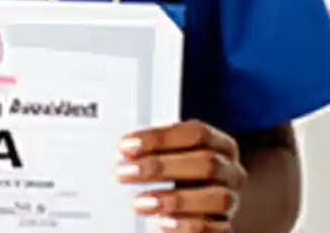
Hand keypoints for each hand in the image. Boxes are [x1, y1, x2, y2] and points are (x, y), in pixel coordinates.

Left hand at [117, 119, 246, 230]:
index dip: (160, 138)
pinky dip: (189, 226)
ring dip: (174, 200)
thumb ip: (153, 151)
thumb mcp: (168, 156)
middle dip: (160, 167)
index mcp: (219, 145)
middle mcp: (230, 171)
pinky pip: (217, 228)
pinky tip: (163, 224)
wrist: (198, 208)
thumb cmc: (178, 174)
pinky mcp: (225, 226)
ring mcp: (232, 200)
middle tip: (123, 172)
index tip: (125, 146)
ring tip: (139, 203)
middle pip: (206, 163)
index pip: (196, 133)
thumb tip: (123, 151)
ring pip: (217, 198)